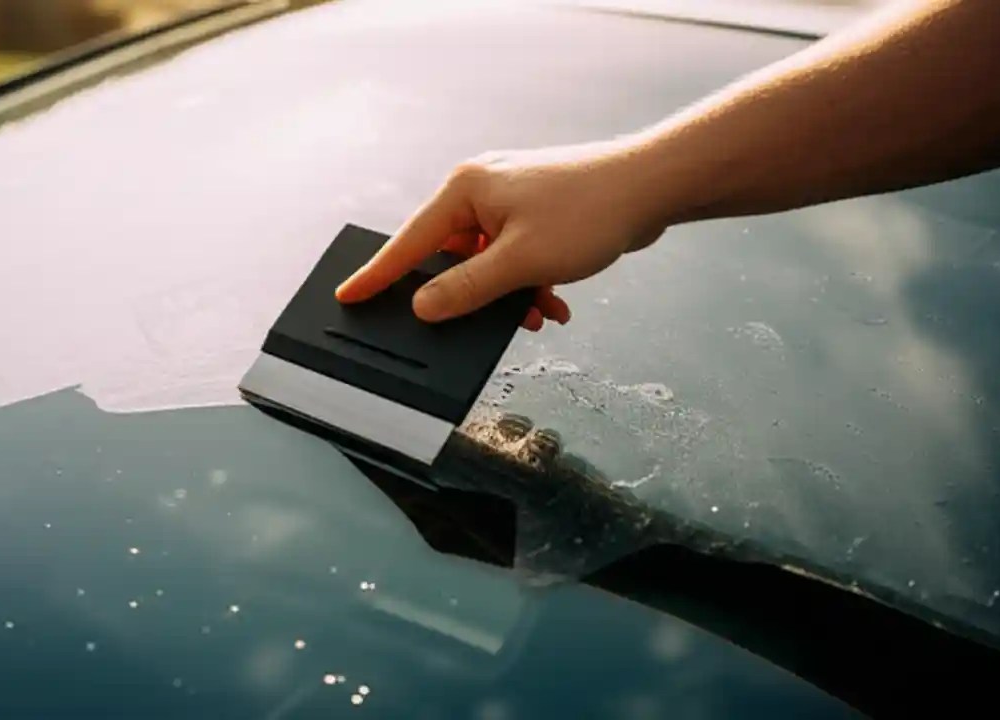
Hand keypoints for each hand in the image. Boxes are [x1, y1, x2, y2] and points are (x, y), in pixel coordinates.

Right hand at [334, 141, 665, 329]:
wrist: (650, 186)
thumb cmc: (589, 211)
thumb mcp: (520, 262)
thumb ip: (466, 289)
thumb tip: (424, 306)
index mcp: (465, 190)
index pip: (410, 242)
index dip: (379, 274)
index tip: (348, 295)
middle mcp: (481, 189)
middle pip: (451, 255)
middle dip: (472, 294)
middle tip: (486, 319)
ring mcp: (510, 199)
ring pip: (487, 261)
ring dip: (508, 294)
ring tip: (537, 311)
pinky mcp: (535, 211)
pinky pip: (515, 255)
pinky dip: (528, 282)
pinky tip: (553, 303)